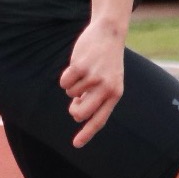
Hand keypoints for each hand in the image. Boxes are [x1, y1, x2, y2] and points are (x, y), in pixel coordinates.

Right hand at [60, 18, 125, 146]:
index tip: (76, 145)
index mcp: (115, 94)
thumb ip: (98, 97)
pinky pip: (64, 82)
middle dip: (74, 111)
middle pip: (80, 113)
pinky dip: (66, 77)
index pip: (99, 120)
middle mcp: (105, 88)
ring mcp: (93, 77)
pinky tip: (77, 65)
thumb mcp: (110, 80)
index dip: (86, 134)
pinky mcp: (80, 66)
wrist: (110, 32)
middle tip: (74, 104)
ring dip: (73, 85)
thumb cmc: (107, 60)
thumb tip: (77, 110)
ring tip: (85, 71)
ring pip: (70, 94)